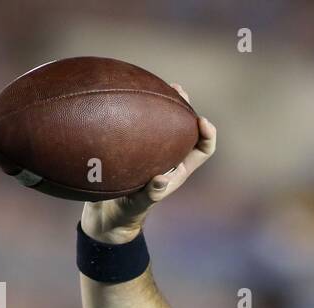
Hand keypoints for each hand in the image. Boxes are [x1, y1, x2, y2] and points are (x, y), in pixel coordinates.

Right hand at [80, 83, 216, 243]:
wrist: (105, 216)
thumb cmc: (126, 212)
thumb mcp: (138, 204)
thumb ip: (150, 194)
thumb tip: (161, 179)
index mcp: (178, 170)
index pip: (203, 149)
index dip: (208, 134)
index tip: (201, 120)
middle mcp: (168, 157)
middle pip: (185, 128)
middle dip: (186, 108)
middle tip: (179, 90)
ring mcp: (151, 151)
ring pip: (164, 122)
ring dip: (166, 103)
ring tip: (163, 85)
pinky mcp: (133, 146)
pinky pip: (140, 124)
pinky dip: (139, 110)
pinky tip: (127, 94)